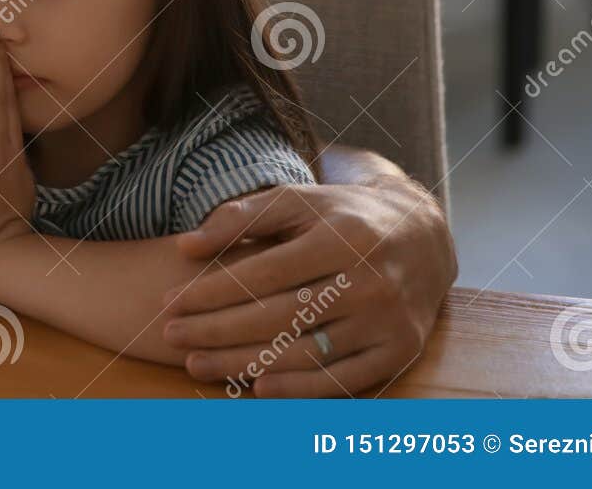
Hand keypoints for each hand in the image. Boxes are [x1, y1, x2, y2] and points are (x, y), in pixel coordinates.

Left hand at [161, 178, 456, 396]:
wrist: (422, 236)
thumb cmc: (342, 216)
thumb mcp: (296, 200)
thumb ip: (240, 217)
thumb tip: (185, 246)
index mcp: (342, 237)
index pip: (263, 272)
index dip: (211, 290)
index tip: (169, 301)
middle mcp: (370, 281)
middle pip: (279, 317)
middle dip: (217, 330)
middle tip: (172, 336)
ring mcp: (388, 320)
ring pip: (305, 353)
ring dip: (244, 364)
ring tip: (197, 365)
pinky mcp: (401, 351)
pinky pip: (343, 381)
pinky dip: (298, 390)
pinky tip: (255, 389)